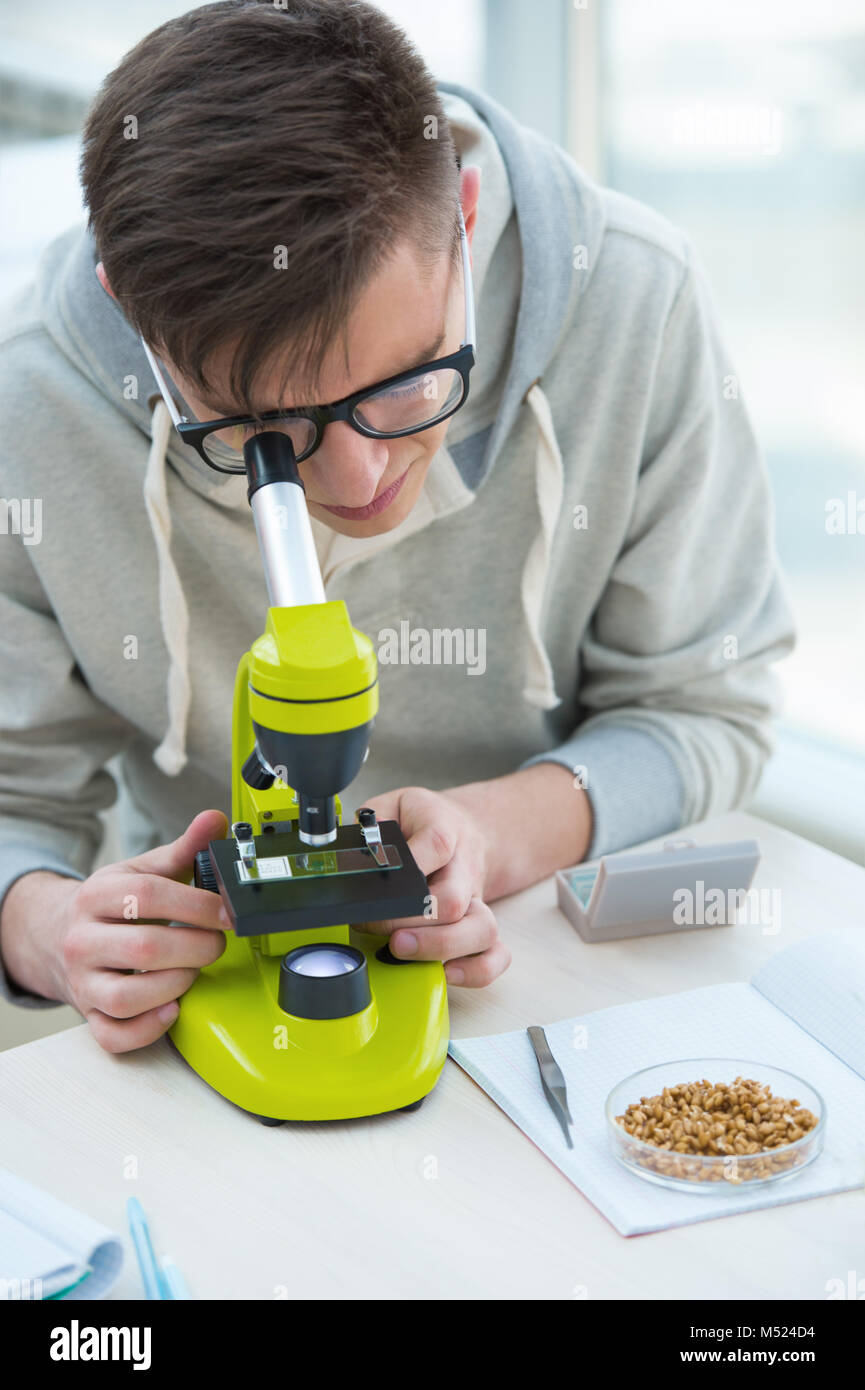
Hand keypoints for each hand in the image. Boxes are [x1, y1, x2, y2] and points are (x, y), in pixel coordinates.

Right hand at [30, 810, 227, 1052]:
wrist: (58, 935)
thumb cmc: (112, 905)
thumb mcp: (141, 870)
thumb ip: (183, 849)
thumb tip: (215, 820)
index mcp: (97, 896)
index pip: (149, 896)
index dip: (197, 905)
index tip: (227, 912)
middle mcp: (83, 940)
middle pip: (145, 949)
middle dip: (196, 948)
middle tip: (216, 943)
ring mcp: (83, 981)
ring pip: (128, 998)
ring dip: (176, 985)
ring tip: (192, 969)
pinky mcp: (89, 1014)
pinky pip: (114, 1035)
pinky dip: (148, 1028)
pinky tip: (172, 1008)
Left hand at [356, 786, 510, 987]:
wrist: (465, 829)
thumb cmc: (421, 822)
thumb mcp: (392, 806)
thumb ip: (371, 824)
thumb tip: (355, 850)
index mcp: (443, 828)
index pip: (437, 844)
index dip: (410, 868)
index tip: (377, 887)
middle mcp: (464, 867)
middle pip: (453, 899)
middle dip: (414, 922)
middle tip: (381, 929)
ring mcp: (475, 898)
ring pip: (481, 928)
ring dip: (440, 947)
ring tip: (402, 950)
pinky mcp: (481, 924)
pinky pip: (496, 953)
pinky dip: (476, 970)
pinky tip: (446, 973)